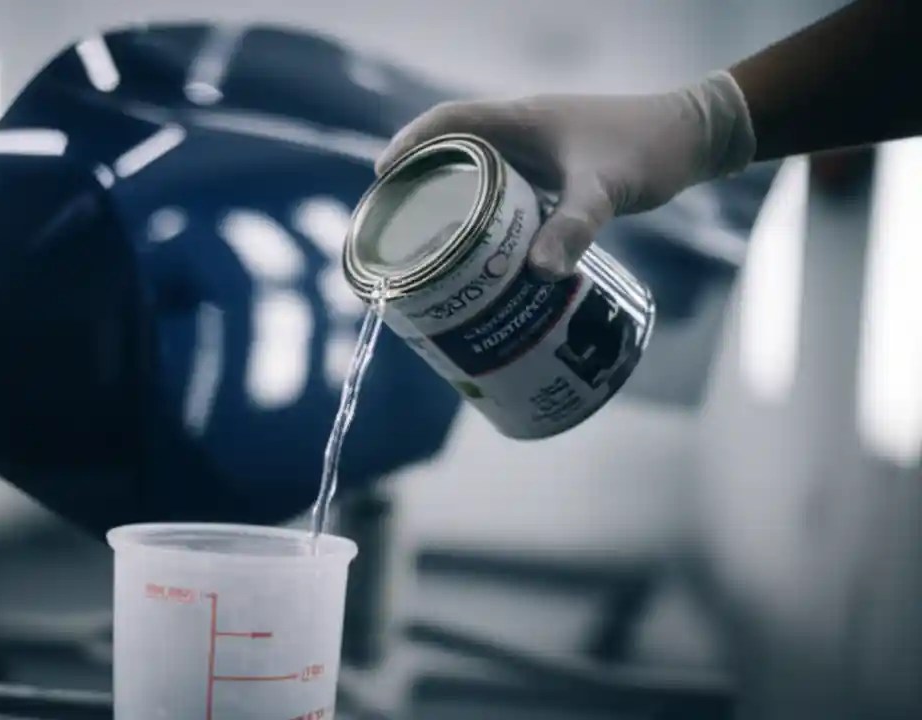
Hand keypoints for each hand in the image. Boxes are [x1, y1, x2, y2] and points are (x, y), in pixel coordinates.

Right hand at [376, 71, 755, 278]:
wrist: (698, 136)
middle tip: (395, 223)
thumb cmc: (650, 148)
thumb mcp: (608, 188)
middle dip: (420, 183)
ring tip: (427, 244)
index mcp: (521, 120)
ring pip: (478, 174)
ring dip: (452, 202)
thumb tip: (538, 275)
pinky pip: (505, 192)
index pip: (448, 123)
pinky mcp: (553, 175)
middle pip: (452, 152)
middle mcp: (522, 133)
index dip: (410, 146)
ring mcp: (537, 154)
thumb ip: (575, 226)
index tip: (382, 178)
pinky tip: (483, 251)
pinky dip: (486, 216)